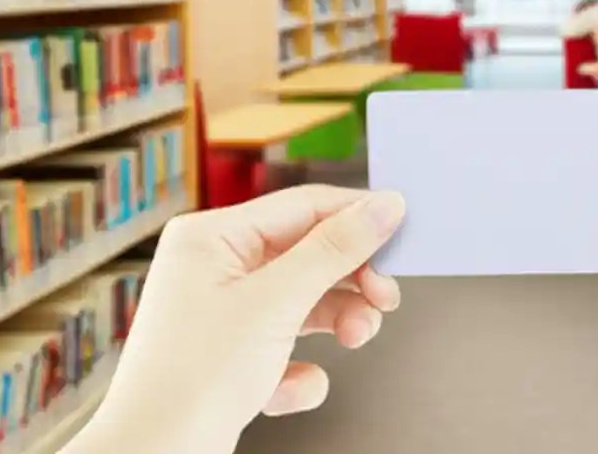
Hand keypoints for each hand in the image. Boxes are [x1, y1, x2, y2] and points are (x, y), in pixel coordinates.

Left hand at [66, 186, 405, 453]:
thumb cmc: (193, 380)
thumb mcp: (276, 302)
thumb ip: (336, 250)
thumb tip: (385, 205)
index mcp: (210, 237)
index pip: (303, 207)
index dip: (357, 216)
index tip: (404, 228)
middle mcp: (214, 268)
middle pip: (310, 255)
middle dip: (351, 282)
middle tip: (385, 299)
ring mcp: (222, 312)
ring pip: (306, 301)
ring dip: (339, 322)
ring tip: (357, 339)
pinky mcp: (232, 356)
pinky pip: (287, 346)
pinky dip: (299, 369)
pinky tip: (284, 390)